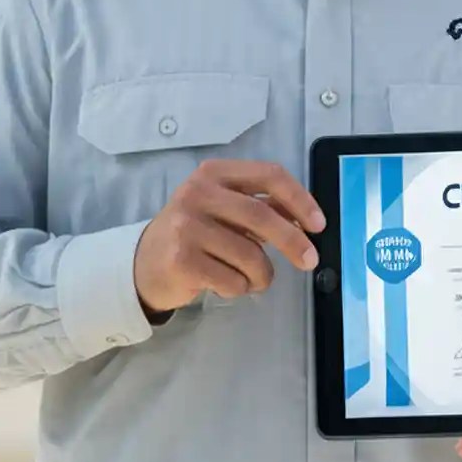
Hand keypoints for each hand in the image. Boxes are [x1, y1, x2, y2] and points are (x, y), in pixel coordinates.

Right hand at [134, 160, 325, 313]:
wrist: (144, 264)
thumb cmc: (195, 234)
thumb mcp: (225, 210)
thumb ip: (262, 208)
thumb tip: (305, 218)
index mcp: (215, 173)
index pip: (269, 175)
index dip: (300, 199)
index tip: (318, 224)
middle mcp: (198, 193)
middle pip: (262, 216)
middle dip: (293, 242)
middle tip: (310, 261)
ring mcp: (187, 226)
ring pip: (250, 256)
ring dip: (261, 275)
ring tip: (251, 278)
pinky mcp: (181, 260)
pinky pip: (233, 281)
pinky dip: (240, 288)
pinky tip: (224, 283)